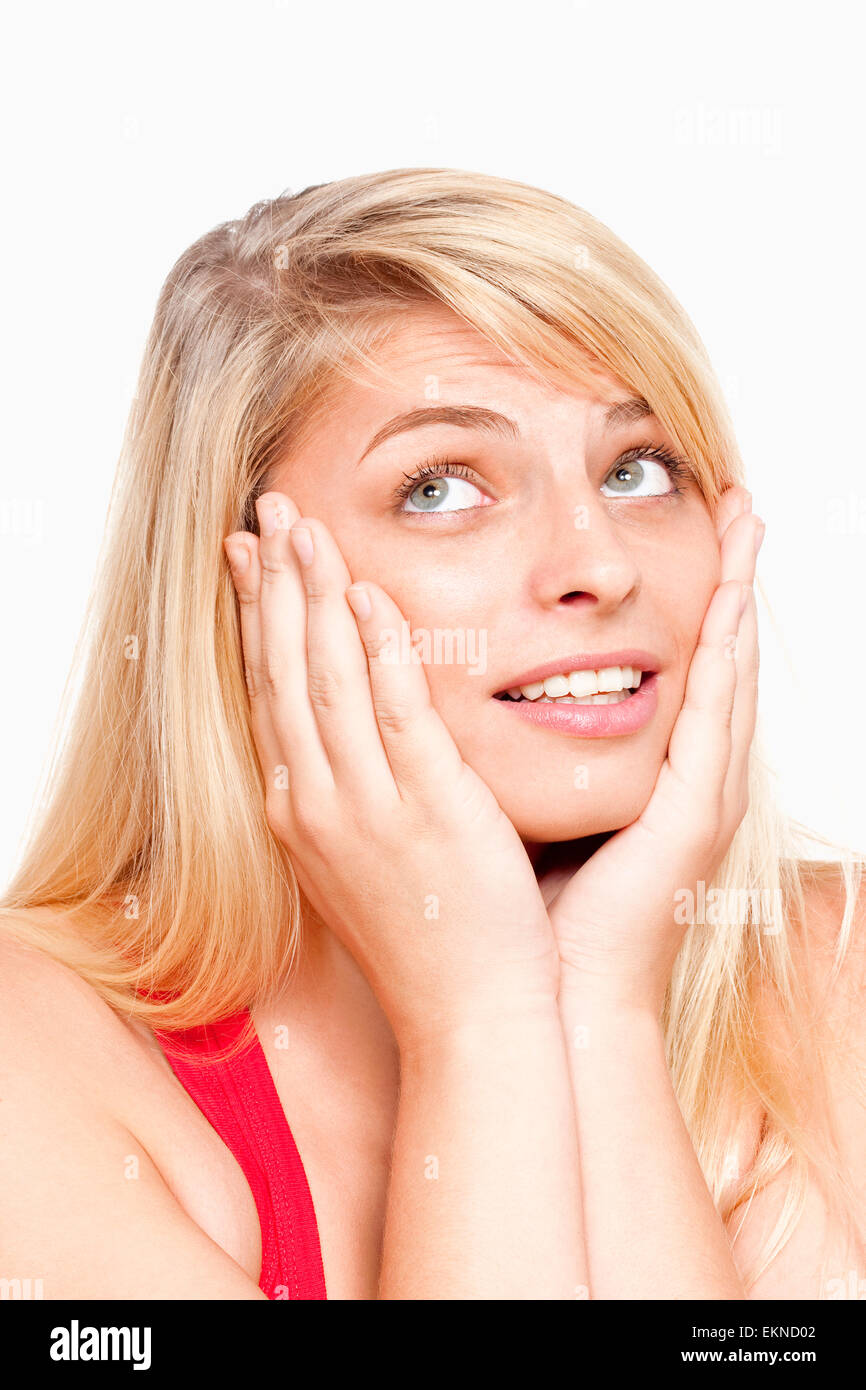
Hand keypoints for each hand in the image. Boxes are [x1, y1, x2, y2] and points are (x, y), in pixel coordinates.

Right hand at [223, 492, 559, 1049]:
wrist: (468, 1015)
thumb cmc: (427, 936)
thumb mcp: (365, 860)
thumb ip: (351, 791)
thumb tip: (347, 736)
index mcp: (300, 813)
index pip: (268, 695)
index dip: (254, 620)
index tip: (246, 559)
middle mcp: (317, 804)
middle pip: (283, 673)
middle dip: (272, 586)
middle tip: (266, 511)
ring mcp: (368, 807)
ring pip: (326, 681)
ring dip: (312, 596)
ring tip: (303, 526)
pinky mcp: (429, 809)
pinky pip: (396, 714)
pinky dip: (378, 650)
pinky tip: (370, 595)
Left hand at [543, 486, 763, 1013]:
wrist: (551, 999)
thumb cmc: (531, 913)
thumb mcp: (525, 807)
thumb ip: (516, 750)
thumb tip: (460, 695)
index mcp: (643, 772)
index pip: (668, 663)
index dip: (681, 595)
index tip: (685, 527)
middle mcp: (683, 776)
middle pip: (711, 653)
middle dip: (727, 574)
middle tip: (737, 498)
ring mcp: (698, 795)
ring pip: (725, 672)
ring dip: (739, 593)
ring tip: (750, 522)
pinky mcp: (694, 818)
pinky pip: (715, 721)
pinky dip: (725, 656)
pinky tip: (730, 603)